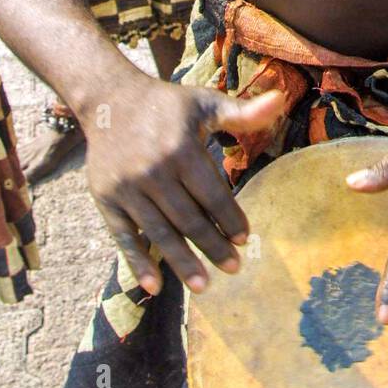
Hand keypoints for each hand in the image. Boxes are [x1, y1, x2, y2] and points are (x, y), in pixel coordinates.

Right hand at [83, 76, 284, 295]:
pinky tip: (155, 287)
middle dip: (213, 246)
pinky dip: (138, 263)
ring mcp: (127, 187)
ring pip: (160, 233)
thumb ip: (242, 112)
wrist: (109, 100)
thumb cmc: (166, 105)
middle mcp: (153, 171)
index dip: (230, 218)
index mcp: (181, 149)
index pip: (212, 194)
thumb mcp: (204, 103)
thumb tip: (281, 100)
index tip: (245, 239)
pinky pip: (124, 236)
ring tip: (203, 286)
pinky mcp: (106, 199)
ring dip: (182, 263)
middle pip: (188, 219)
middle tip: (233, 268)